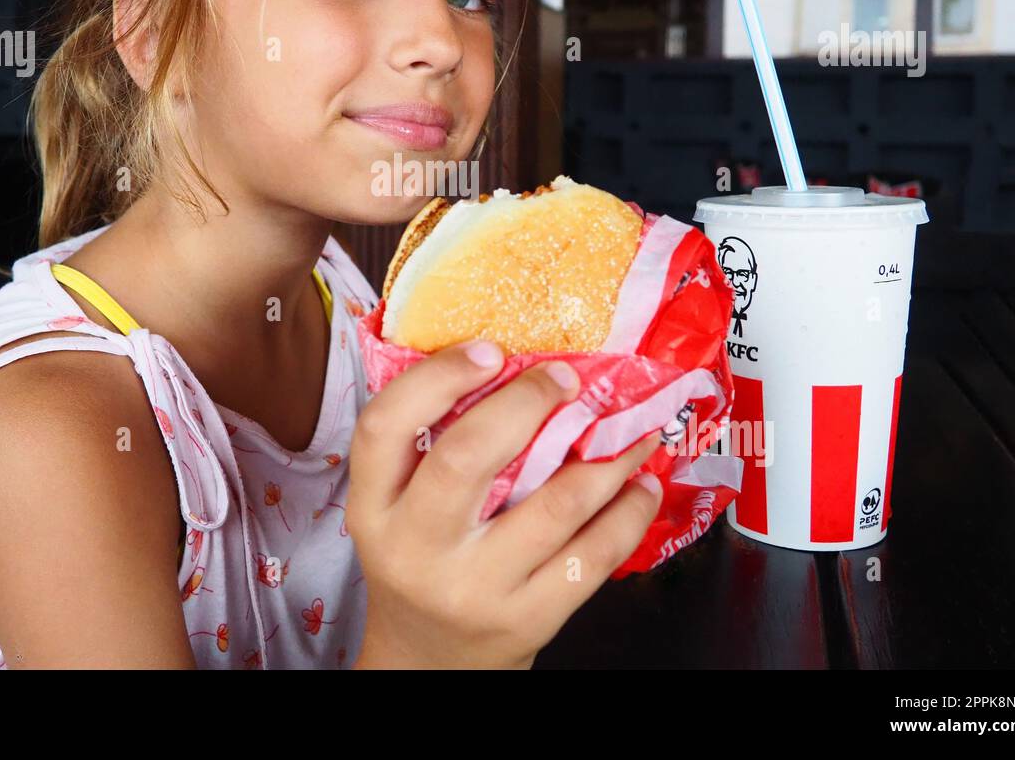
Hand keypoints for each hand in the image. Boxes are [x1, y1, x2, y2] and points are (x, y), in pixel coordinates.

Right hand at [347, 340, 663, 669]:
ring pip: (554, 505)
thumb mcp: (395, 510)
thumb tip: (509, 360)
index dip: (436, 378)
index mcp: (374, 508)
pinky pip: (593, 556)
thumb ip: (427, 446)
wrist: (428, 664)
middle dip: (527, 403)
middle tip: (566, 378)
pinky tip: (640, 485)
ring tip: (633, 427)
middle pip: (466, 457)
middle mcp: (416, 547)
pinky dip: (628, 512)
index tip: (489, 350)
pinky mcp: (528, 619)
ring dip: (606, 456)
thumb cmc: (420, 563)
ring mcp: (475, 587)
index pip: (384, 427)